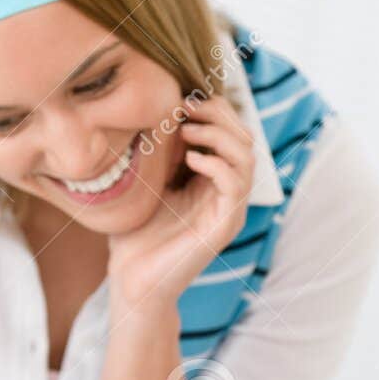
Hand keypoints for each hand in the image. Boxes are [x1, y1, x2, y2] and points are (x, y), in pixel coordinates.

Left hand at [107, 93, 255, 309]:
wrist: (132, 279)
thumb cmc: (134, 232)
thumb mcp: (145, 179)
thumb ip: (159, 148)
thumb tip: (161, 107)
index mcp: (212, 178)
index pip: (231, 130)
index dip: (212, 108)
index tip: (180, 100)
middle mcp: (226, 191)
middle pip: (245, 138)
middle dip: (219, 115)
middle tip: (185, 109)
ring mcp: (229, 209)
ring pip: (247, 158)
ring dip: (219, 136)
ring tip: (186, 131)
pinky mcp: (224, 226)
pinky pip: (237, 185)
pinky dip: (217, 164)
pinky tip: (192, 159)